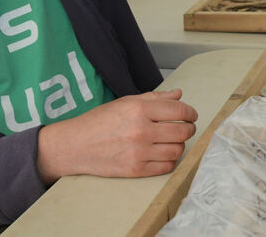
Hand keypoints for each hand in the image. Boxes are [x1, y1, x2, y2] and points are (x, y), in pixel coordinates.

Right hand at [35, 88, 197, 183]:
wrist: (74, 146)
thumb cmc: (99, 122)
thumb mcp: (125, 102)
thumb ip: (154, 99)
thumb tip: (178, 95)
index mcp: (139, 109)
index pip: (180, 111)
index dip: (191, 113)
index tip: (191, 115)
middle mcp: (141, 130)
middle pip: (183, 132)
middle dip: (188, 129)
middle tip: (185, 128)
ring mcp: (138, 152)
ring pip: (177, 150)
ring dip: (179, 145)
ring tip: (171, 141)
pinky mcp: (135, 170)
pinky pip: (166, 167)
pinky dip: (169, 160)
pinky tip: (162, 154)